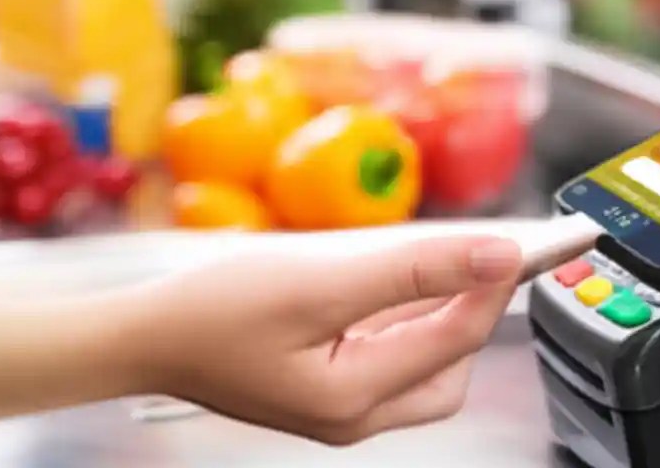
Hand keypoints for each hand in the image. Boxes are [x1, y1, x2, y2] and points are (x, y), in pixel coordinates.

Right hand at [125, 235, 521, 444]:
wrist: (141, 337)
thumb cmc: (213, 312)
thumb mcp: (321, 281)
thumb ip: (415, 271)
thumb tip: (492, 257)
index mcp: (356, 400)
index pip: (457, 340)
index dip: (493, 286)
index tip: (517, 243)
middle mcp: (354, 416)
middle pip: (449, 369)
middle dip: (470, 313)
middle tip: (475, 258)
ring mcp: (339, 410)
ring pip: (422, 365)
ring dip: (436, 314)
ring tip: (433, 265)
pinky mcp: (326, 392)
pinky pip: (388, 359)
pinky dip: (402, 321)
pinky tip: (390, 285)